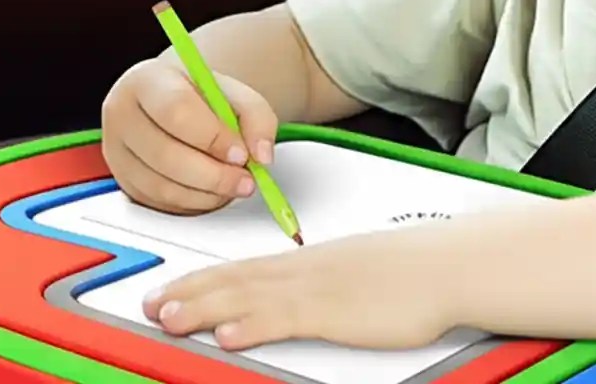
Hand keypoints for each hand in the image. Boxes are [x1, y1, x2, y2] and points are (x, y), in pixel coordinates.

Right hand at [101, 57, 278, 214]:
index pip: (176, 110)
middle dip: (214, 175)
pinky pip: (160, 203)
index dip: (212, 137)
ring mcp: (117, 151)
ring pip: (162, 186)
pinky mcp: (124, 181)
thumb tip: (262, 155)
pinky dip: (194, 203)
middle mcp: (122, 114)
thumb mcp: (233, 92)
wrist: (174, 102)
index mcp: (147, 81)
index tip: (241, 154)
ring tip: (235, 185)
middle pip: (165, 155)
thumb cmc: (200, 96)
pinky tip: (213, 191)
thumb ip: (256, 117)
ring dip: (207, 193)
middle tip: (246, 180)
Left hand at [141, 228, 458, 350]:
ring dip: (204, 308)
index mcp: (306, 262)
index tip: (168, 290)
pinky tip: (228, 333)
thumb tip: (298, 300)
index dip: (200, 281)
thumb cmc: (409, 274)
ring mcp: (317, 289)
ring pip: (249, 298)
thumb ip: (321, 286)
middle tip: (149, 306)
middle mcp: (303, 271)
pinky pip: (286, 319)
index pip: (242, 269)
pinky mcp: (336, 312)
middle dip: (188, 294)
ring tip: (168, 318)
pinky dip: (252, 325)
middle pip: (234, 280)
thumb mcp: (354, 275)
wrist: (446, 266)